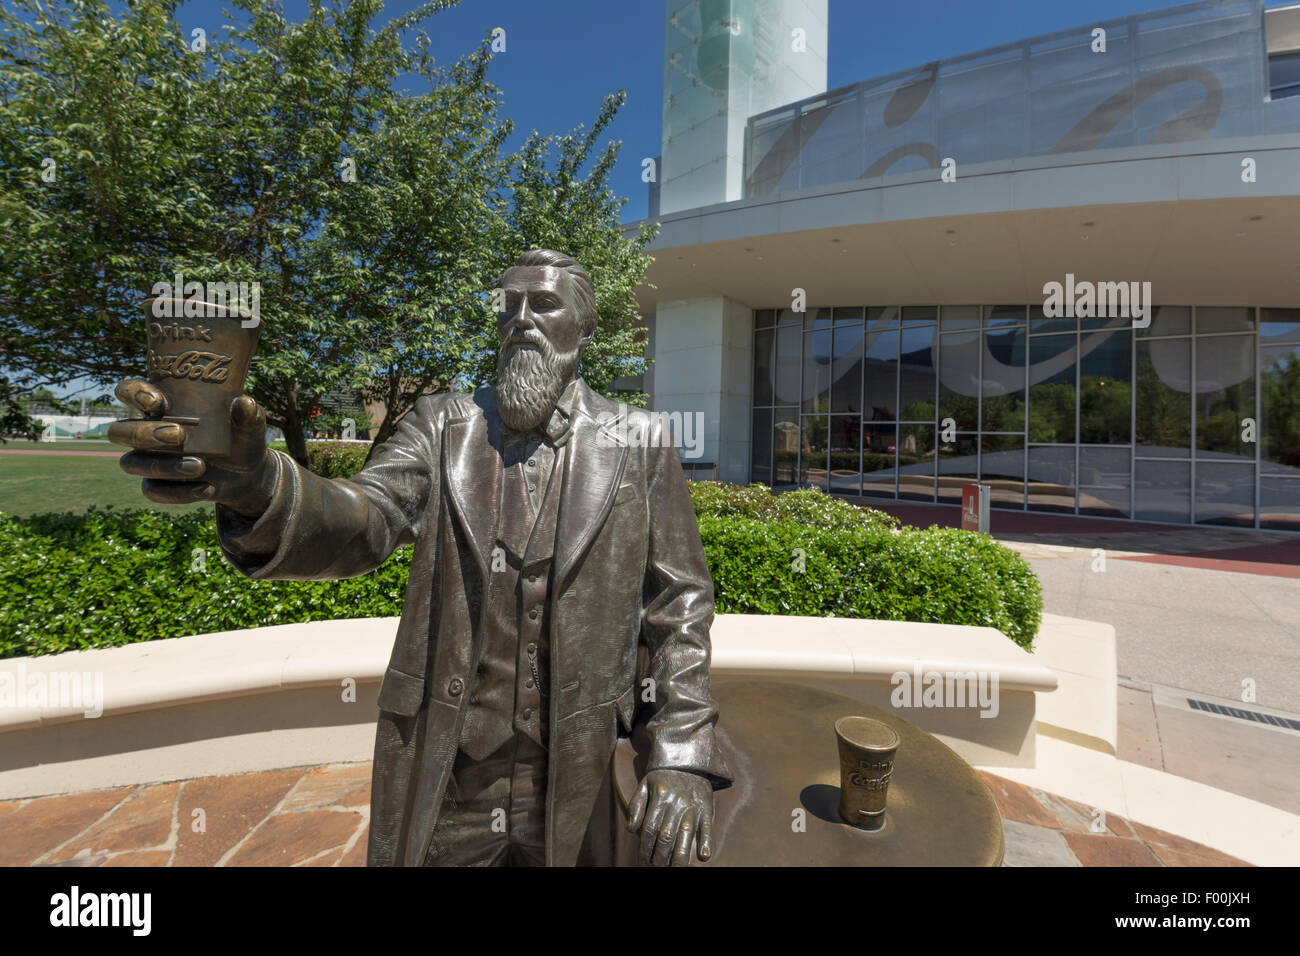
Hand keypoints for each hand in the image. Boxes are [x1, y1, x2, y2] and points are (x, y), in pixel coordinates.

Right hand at [108, 379, 275, 514]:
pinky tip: (207, 489)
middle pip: (120, 432)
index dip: (134, 393)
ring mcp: (150, 460)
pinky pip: (152, 492)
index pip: (130, 392)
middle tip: (181, 435)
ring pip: (131, 463)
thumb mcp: (250, 425)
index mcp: (164, 406)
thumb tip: (244, 403)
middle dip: (144, 434)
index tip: (158, 401)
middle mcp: (148, 431)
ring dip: (163, 466)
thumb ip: (248, 414)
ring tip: (200, 466)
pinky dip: (179, 493)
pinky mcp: (158, 485)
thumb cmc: (241, 437)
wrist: (247, 473)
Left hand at [627, 769, 714, 866]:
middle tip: (657, 866)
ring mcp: (693, 806)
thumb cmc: (663, 776)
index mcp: (660, 796)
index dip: (645, 848)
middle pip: (666, 836)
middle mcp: (677, 802)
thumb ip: (636, 806)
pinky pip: (708, 828)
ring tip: (675, 868)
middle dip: (660, 856)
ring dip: (680, 857)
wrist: (689, 758)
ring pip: (686, 835)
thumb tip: (631, 830)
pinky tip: (703, 857)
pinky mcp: (707, 808)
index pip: (649, 829)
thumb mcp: (645, 784)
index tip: (643, 860)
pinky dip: (707, 843)